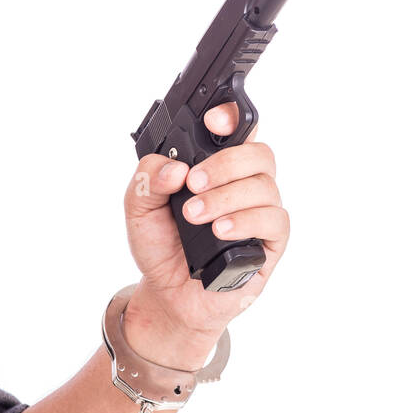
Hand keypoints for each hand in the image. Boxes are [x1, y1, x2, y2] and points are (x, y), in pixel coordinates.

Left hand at [121, 102, 288, 369]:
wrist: (169, 295)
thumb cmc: (162, 247)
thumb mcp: (138, 209)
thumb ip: (146, 180)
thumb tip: (174, 168)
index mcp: (216, 166)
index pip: (237, 129)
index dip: (232, 117)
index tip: (213, 122)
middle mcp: (244, 185)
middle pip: (258, 153)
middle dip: (225, 164)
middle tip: (192, 184)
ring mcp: (261, 213)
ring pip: (265, 187)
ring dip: (226, 197)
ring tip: (194, 216)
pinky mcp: (270, 243)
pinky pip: (274, 221)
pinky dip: (246, 222)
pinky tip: (220, 231)